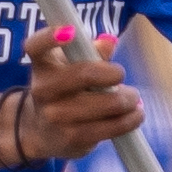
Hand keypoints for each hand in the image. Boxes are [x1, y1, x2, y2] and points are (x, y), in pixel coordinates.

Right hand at [19, 24, 144, 163]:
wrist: (41, 132)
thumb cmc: (63, 90)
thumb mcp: (68, 66)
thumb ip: (88, 51)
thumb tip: (109, 41)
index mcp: (41, 65)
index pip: (36, 47)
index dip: (50, 37)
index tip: (70, 32)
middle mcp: (43, 90)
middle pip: (85, 74)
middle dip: (114, 73)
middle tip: (121, 75)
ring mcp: (56, 117)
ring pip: (108, 103)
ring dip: (128, 99)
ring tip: (132, 98)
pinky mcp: (73, 139)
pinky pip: (112, 127)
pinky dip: (130, 119)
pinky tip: (135, 115)